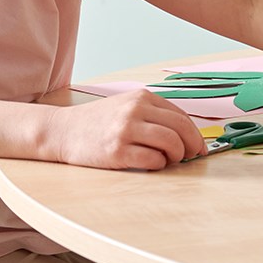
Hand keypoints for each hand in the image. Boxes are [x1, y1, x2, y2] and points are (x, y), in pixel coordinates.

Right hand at [44, 90, 206, 169]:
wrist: (63, 131)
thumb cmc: (97, 123)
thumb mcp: (125, 106)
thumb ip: (152, 114)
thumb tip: (185, 134)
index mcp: (141, 97)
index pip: (181, 115)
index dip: (195, 134)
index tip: (199, 147)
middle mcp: (135, 110)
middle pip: (181, 129)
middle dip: (192, 146)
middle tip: (191, 157)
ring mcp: (126, 130)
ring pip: (171, 143)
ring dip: (176, 156)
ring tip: (168, 160)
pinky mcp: (118, 151)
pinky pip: (153, 160)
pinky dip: (159, 164)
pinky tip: (151, 163)